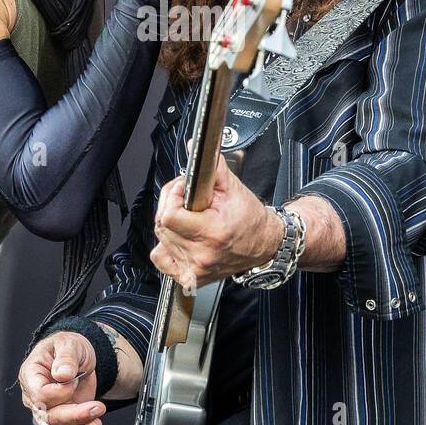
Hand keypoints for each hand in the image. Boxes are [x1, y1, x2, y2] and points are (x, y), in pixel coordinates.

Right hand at [18, 331, 106, 424]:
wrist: (79, 357)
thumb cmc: (69, 348)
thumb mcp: (69, 344)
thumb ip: (66, 358)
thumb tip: (62, 375)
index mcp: (31, 376)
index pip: (40, 396)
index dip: (60, 394)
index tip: (74, 382)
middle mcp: (35, 398)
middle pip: (50, 418)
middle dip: (76, 416)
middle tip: (98, 407)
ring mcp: (47, 412)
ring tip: (97, 423)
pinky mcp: (60, 421)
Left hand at [150, 154, 281, 290]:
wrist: (264, 244)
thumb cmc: (250, 219)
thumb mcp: (233, 187)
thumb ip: (212, 166)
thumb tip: (194, 148)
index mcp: (212, 232)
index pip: (169, 216)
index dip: (173, 197)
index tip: (184, 191)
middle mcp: (202, 254)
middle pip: (163, 226)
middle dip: (171, 206)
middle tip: (188, 201)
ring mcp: (195, 268)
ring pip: (161, 239)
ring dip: (171, 225)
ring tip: (189, 219)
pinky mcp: (191, 277)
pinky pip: (161, 260)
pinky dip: (166, 247)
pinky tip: (180, 239)